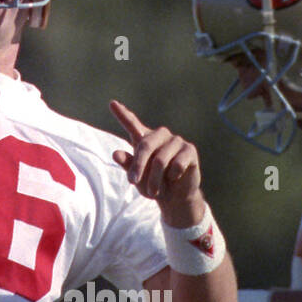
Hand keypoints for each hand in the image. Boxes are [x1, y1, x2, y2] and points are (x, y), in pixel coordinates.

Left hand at [109, 100, 205, 227]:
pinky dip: (172, 176)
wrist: (175, 198)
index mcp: (144, 140)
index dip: (122, 114)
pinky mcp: (189, 150)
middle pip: (145, 145)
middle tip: (132, 181)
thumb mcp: (137, 177)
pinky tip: (174, 178)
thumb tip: (116, 154)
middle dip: (138, 166)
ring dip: (155, 179)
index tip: (112, 103)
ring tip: (154, 191)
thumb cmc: (153, 185)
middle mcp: (160, 136)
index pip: (132, 124)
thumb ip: (128, 165)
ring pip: (160, 159)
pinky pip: (177, 164)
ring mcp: (176, 141)